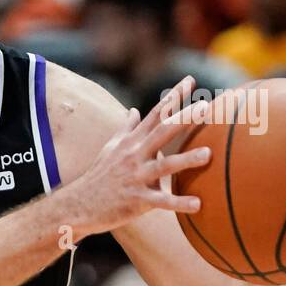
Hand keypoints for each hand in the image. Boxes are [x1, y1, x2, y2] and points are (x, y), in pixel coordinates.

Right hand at [64, 76, 211, 237]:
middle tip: (206, 107)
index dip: (173, 96)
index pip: (155, 113)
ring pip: (163, 167)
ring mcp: (135, 178)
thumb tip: (134, 110)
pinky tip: (198, 205)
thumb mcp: (111, 148)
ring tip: (208, 154)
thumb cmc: (99, 175)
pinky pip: (160, 202)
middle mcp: (134, 156)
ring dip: (185, 160)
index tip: (190, 80)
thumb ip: (126, 129)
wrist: (78, 205)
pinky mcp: (136, 201)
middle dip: (184, 119)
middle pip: (162, 132)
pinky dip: (178, 203)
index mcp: (131, 142)